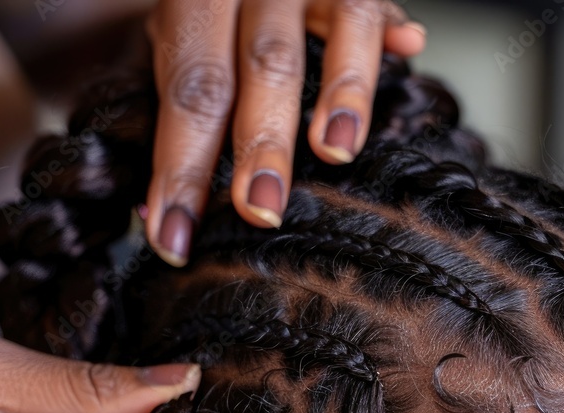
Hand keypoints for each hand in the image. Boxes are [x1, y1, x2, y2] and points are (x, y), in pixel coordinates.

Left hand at [144, 0, 425, 264]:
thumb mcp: (175, 51)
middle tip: (260, 211)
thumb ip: (173, 120)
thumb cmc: (210, 22)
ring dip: (339, 94)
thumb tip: (153, 213)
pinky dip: (392, 30)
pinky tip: (411, 46)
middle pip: (258, 68)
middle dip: (259, 145)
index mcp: (191, 8)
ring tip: (336, 150)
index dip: (181, 169)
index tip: (175, 238)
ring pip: (328, 31)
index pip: (187, 94)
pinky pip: (373, 6)